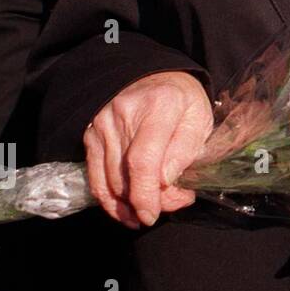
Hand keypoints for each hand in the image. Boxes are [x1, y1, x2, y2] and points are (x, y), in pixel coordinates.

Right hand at [83, 70, 212, 228]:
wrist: (153, 76)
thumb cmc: (182, 100)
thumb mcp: (199, 118)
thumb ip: (186, 150)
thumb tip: (166, 183)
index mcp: (160, 105)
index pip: (143, 160)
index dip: (146, 194)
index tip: (153, 214)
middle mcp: (124, 114)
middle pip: (125, 174)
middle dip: (144, 202)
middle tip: (165, 207)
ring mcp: (102, 125)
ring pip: (109, 180)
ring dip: (127, 205)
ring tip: (148, 209)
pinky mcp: (90, 135)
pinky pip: (95, 177)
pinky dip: (108, 199)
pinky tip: (125, 210)